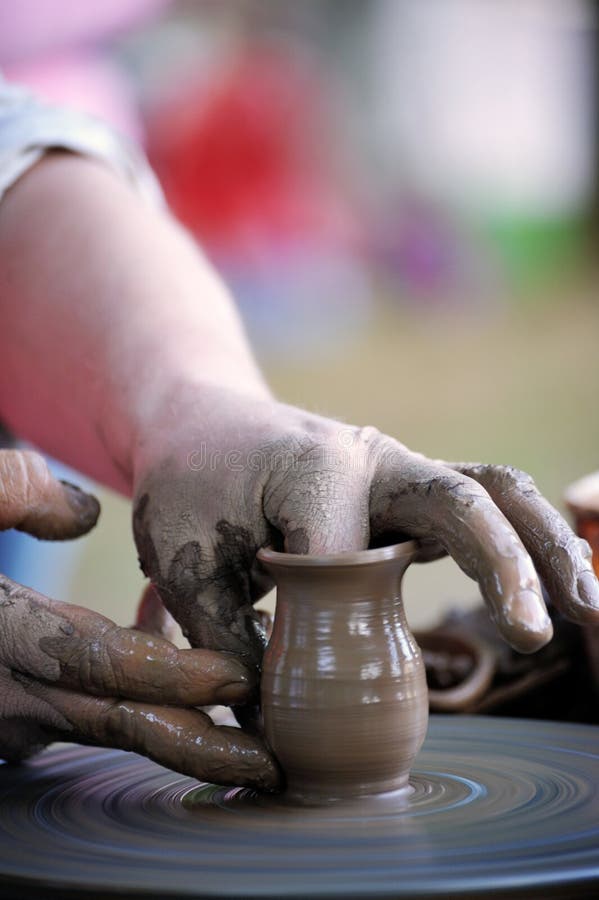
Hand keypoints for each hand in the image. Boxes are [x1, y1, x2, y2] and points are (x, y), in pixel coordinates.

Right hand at [0, 449, 278, 789]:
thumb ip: (16, 491)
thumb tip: (84, 513)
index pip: (97, 664)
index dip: (169, 675)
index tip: (235, 679)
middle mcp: (6, 693)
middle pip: (116, 723)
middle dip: (197, 746)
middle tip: (270, 764)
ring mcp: (6, 718)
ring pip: (105, 734)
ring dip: (178, 744)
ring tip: (249, 757)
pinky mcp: (11, 720)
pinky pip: (84, 727)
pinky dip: (138, 725)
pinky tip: (189, 720)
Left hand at [132, 386, 598, 664]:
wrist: (201, 424)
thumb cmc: (188, 485)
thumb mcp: (184, 563)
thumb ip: (228, 645)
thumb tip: (274, 736)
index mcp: (320, 467)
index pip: (352, 562)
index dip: (327, 624)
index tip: (289, 673)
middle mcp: (377, 460)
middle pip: (466, 502)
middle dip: (510, 566)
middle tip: (533, 635)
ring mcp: (401, 471)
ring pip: (492, 497)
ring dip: (544, 549)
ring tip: (587, 611)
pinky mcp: (410, 494)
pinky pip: (479, 511)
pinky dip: (519, 547)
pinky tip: (546, 595)